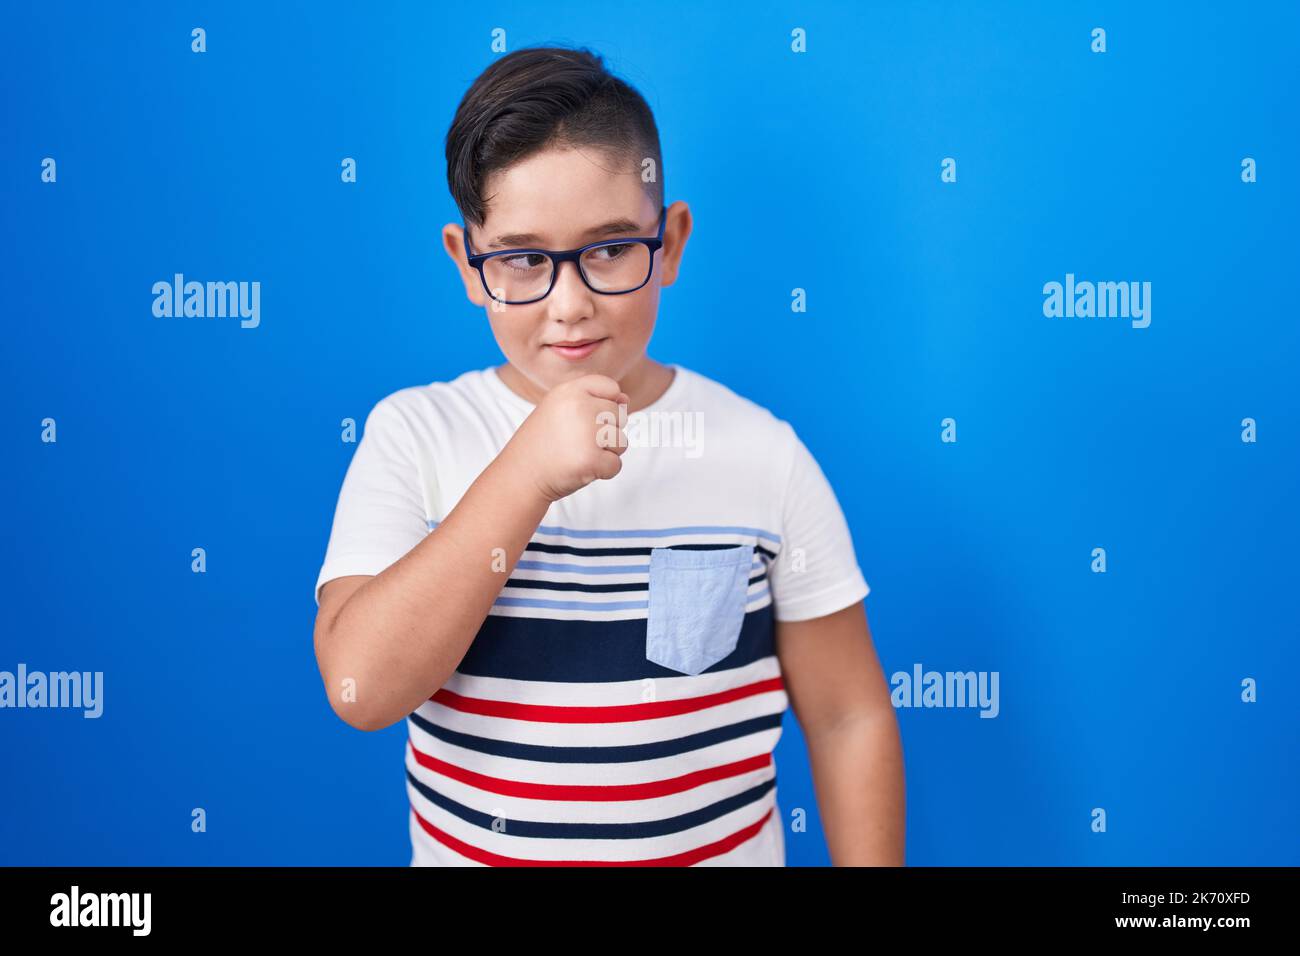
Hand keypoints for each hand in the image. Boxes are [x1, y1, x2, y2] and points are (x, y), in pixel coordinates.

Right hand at [501, 374, 629, 502]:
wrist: (520, 475)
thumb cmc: (544, 443)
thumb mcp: (561, 410)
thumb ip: (593, 400)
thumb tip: (625, 399)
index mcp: (570, 390)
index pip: (611, 387)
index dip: (605, 406)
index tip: (582, 419)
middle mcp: (580, 406)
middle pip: (619, 415)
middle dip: (605, 433)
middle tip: (576, 442)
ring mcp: (587, 433)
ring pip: (622, 441)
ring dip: (605, 453)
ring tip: (577, 454)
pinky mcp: (591, 459)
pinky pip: (616, 465)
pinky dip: (602, 472)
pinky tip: (580, 469)